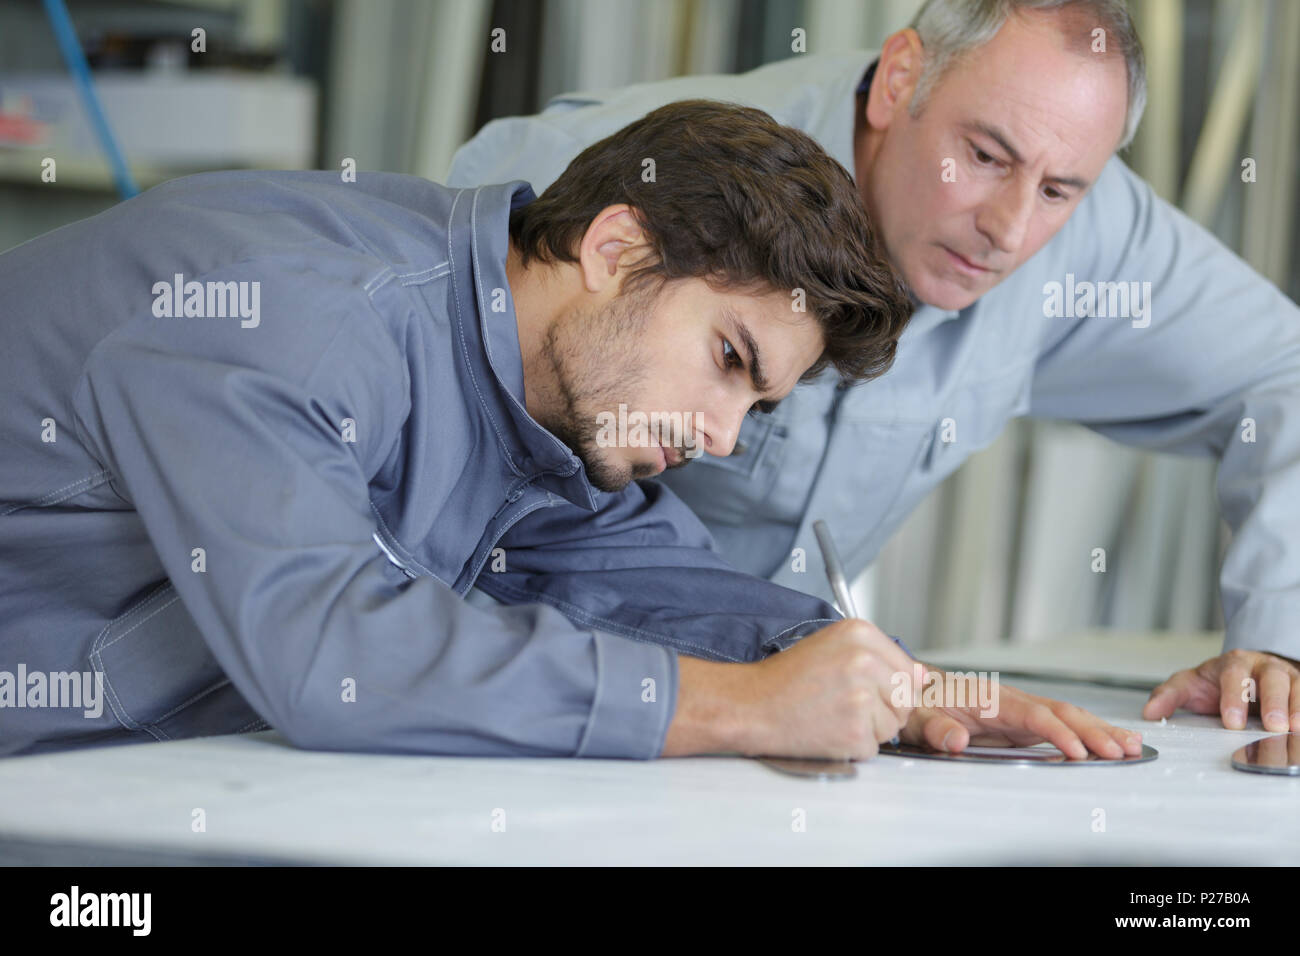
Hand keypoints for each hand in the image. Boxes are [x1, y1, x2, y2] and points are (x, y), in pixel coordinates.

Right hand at [743, 618, 917, 759]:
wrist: (751, 705)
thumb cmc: (786, 679)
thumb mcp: (832, 646)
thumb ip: (879, 655)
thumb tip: (922, 677)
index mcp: (860, 633)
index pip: (909, 669)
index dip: (888, 685)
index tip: (860, 687)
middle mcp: (864, 661)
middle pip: (907, 698)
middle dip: (883, 707)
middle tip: (843, 703)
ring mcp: (861, 697)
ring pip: (894, 724)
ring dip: (869, 728)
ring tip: (834, 714)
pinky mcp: (856, 731)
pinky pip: (875, 746)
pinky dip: (854, 745)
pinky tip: (828, 729)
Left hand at [898, 664, 1142, 759]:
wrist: (912, 692)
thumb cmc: (917, 704)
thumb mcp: (917, 716)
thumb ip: (935, 728)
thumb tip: (955, 739)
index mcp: (990, 698)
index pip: (1032, 714)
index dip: (1057, 732)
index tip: (1078, 751)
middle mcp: (1011, 700)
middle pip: (1060, 712)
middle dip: (1093, 730)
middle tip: (1123, 749)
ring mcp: (1019, 710)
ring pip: (1066, 716)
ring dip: (1099, 730)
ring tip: (1132, 746)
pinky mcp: (1022, 721)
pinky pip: (1059, 725)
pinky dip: (1086, 732)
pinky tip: (1109, 742)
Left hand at [1142, 649, 1299, 731]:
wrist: (1246, 672)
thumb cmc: (1218, 681)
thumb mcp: (1190, 684)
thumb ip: (1169, 696)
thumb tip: (1150, 712)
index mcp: (1234, 663)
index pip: (1235, 676)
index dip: (1234, 698)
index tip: (1231, 722)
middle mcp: (1264, 666)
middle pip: (1272, 678)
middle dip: (1273, 702)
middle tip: (1272, 725)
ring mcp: (1288, 676)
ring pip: (1297, 686)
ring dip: (1298, 706)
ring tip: (1296, 728)